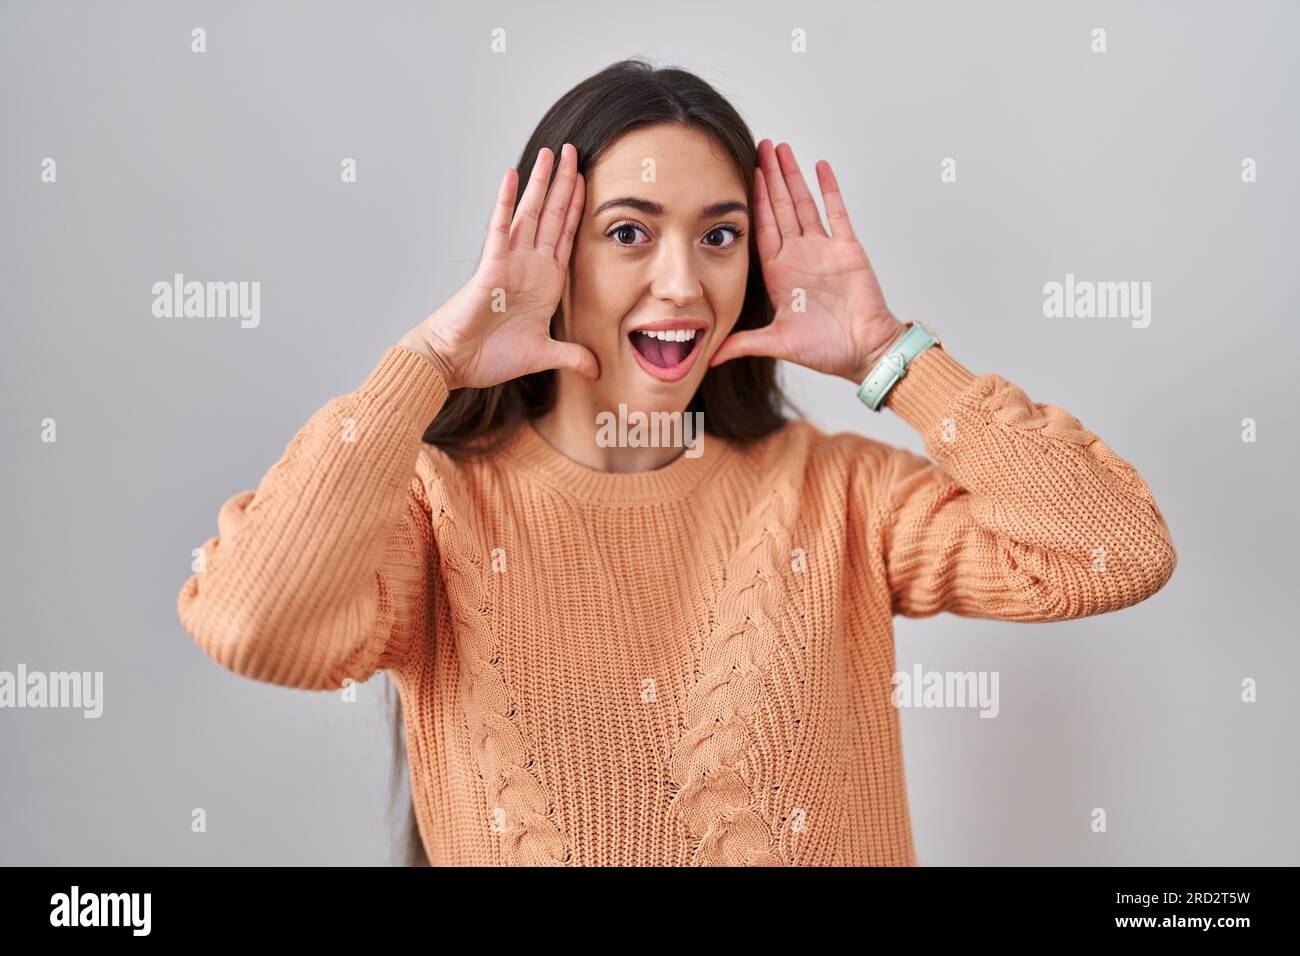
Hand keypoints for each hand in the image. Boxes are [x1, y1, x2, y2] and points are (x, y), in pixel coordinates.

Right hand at [399, 144, 598, 389]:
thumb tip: (597, 368)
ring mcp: (510, 263)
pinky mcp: (490, 266)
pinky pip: (500, 228)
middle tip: (575, 151)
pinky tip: (513, 176)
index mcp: (544, 282)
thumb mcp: (542, 355)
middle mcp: (529, 266)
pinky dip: (506, 202)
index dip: (578, 210)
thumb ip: (571, 355)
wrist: (456, 363)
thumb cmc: (490, 357)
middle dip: (565, 184)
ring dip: (541, 183)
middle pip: (552, 216)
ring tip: (552, 153)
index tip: (589, 182)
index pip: (566, 237)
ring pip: (530, 214)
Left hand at [708, 139, 907, 383]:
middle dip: (770, 176)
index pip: (762, 227)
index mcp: (780, 273)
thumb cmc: (825, 350)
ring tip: (782, 148)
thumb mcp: (776, 344)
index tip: (744, 174)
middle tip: (760, 145)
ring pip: (805, 203)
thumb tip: (711, 358)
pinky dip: (829, 189)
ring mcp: (824, 249)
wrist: (864, 352)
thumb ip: (743, 344)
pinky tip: (820, 167)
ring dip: (793, 176)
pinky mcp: (848, 249)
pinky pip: (837, 212)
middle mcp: (799, 255)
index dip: (753, 201)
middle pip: (780, 207)